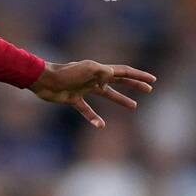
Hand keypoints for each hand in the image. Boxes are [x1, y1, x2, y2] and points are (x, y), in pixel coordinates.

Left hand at [30, 60, 155, 127]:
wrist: (43, 80)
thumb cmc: (65, 73)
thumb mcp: (86, 69)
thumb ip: (101, 72)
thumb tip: (112, 77)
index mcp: (99, 70)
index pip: (123, 72)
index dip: (138, 76)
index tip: (152, 81)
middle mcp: (93, 78)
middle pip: (118, 81)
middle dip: (134, 85)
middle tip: (148, 90)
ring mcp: (84, 89)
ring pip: (106, 95)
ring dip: (120, 100)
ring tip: (134, 106)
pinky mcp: (73, 99)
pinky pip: (86, 110)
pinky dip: (94, 117)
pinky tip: (100, 125)